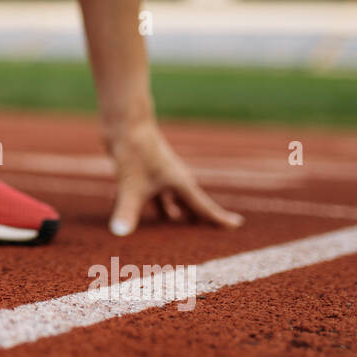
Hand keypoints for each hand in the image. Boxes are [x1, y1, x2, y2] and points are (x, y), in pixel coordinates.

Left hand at [105, 117, 243, 235]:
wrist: (125, 123)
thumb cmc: (134, 151)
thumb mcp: (131, 185)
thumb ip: (127, 212)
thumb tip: (119, 233)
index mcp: (180, 183)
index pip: (203, 206)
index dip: (219, 218)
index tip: (238, 225)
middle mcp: (174, 179)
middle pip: (191, 203)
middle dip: (200, 218)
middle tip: (211, 233)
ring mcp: (160, 174)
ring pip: (173, 199)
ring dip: (178, 212)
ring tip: (181, 226)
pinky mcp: (145, 171)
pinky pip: (156, 194)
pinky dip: (159, 206)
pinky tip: (154, 213)